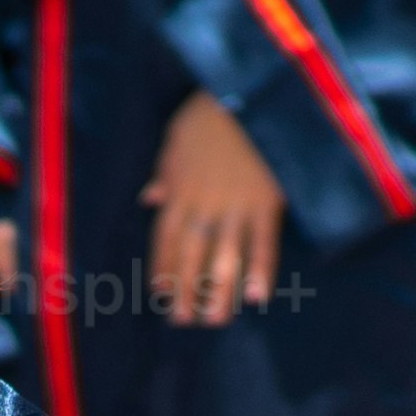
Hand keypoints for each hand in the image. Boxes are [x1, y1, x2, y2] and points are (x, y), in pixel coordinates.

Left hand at [149, 90, 285, 327]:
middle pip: (192, 255)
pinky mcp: (268, 202)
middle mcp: (204, 205)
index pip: (166, 239)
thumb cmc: (208, 115)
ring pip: (226, 256)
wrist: (247, 94)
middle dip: (186, 290)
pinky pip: (264, 242)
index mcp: (178, 191)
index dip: (163, 269)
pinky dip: (262, 270)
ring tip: (216, 320)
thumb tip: (148, 199)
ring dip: (219, 291)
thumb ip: (163, 174)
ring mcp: (237, 206)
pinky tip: (258, 297)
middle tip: (184, 321)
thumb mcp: (174, 140)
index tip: (161, 294)